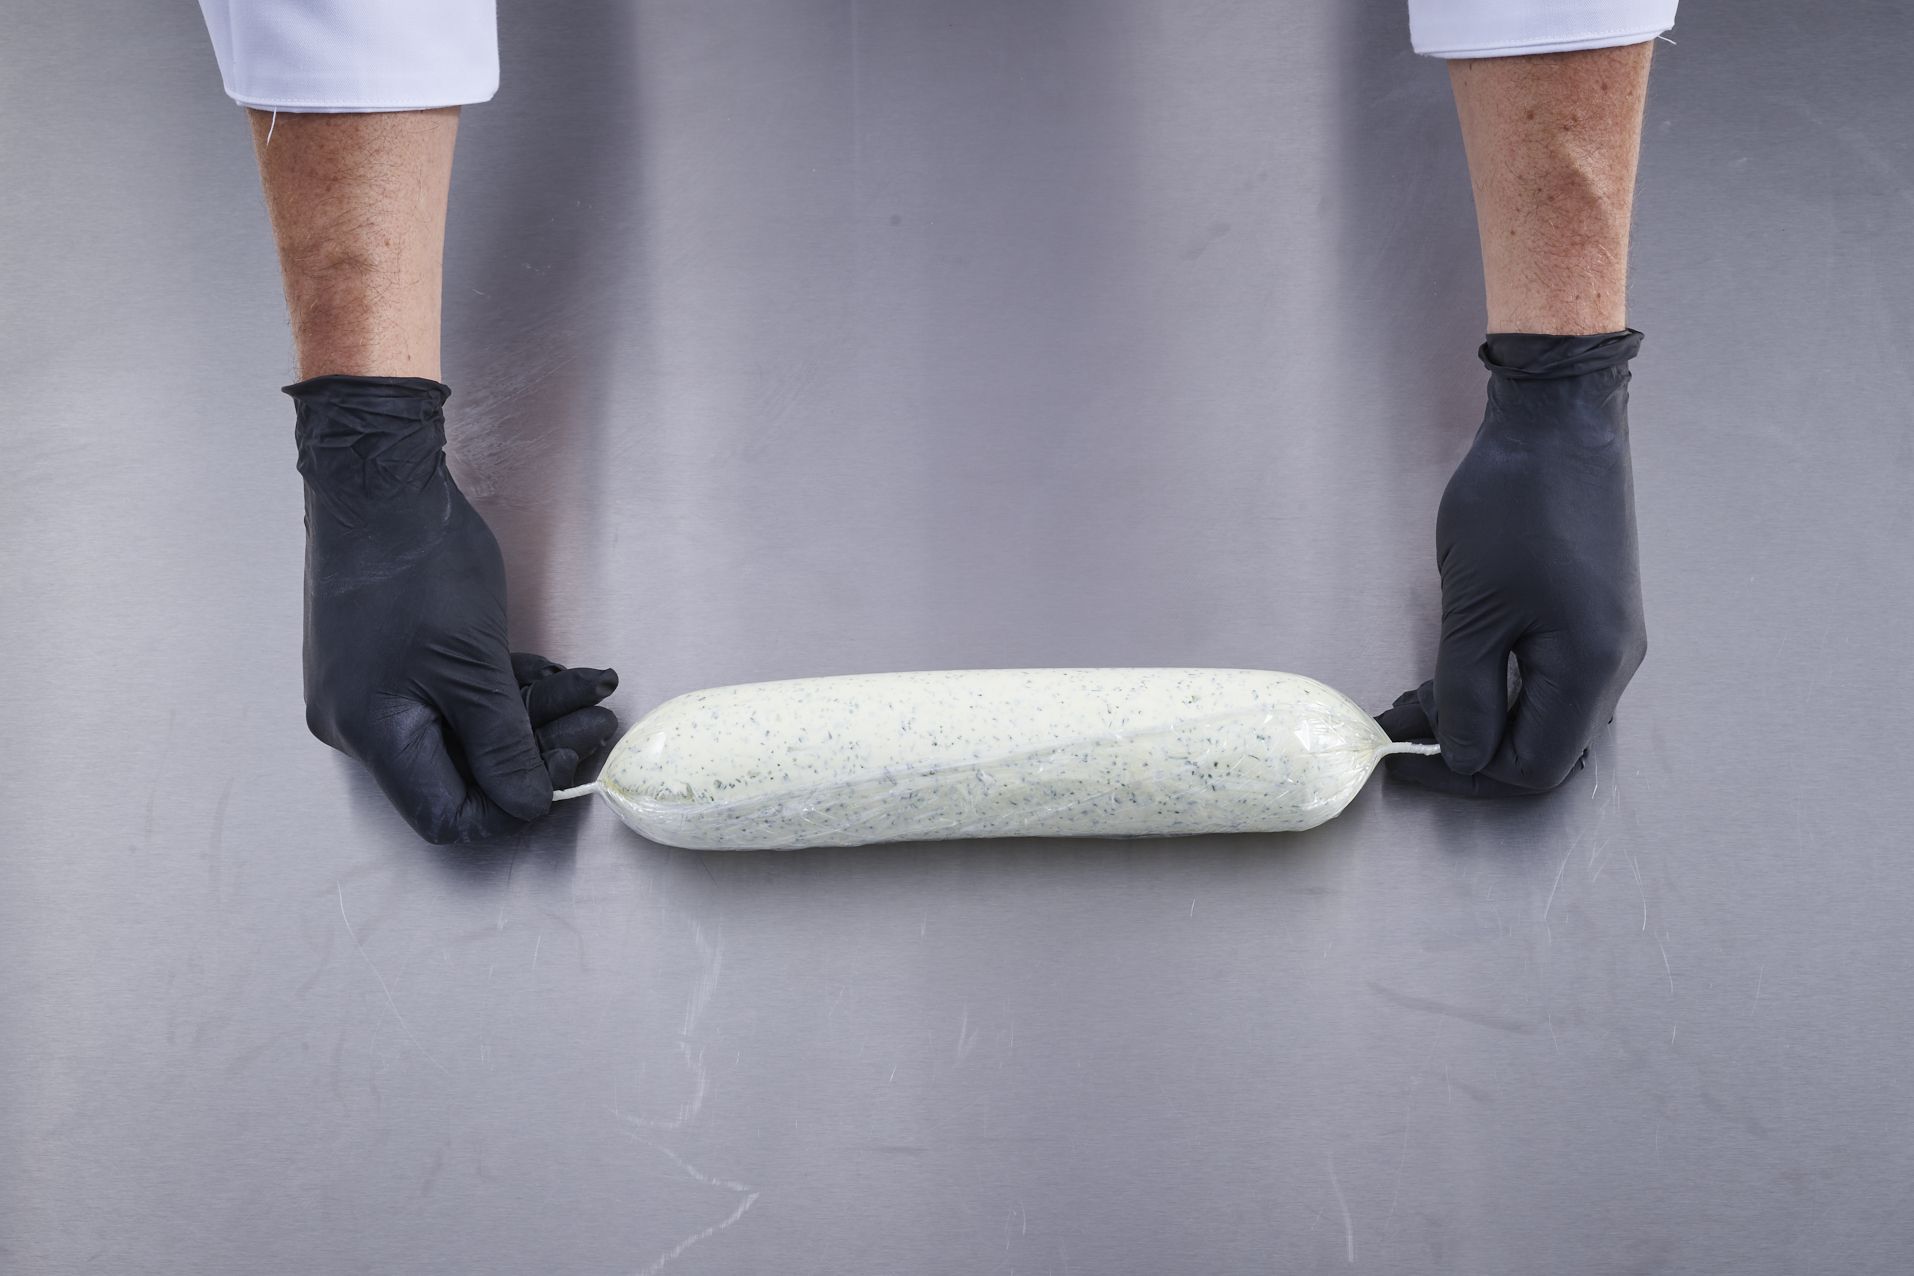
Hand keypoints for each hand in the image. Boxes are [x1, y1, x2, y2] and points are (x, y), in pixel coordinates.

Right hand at [289, 374, 618, 841]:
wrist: (378, 483)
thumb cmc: (421, 571)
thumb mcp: (474, 667)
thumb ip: (502, 745)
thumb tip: (527, 807)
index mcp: (374, 735)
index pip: (445, 815)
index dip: (509, 806)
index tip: (565, 774)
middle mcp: (366, 724)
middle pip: (464, 771)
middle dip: (538, 749)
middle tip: (596, 720)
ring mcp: (379, 689)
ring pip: (470, 729)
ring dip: (537, 712)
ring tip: (594, 685)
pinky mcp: (397, 658)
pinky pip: (459, 695)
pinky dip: (510, 687)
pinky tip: (562, 669)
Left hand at [1380, 329, 1646, 795]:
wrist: (1558, 419)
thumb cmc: (1515, 507)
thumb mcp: (1475, 609)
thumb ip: (1468, 693)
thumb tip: (1464, 757)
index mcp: (1591, 672)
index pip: (1533, 769)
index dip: (1464, 775)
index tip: (1399, 756)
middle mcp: (1611, 667)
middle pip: (1540, 749)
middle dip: (1466, 749)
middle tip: (1398, 728)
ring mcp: (1604, 640)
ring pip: (1539, 713)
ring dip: (1475, 716)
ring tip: (1409, 700)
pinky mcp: (1587, 614)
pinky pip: (1543, 677)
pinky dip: (1494, 685)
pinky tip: (1448, 670)